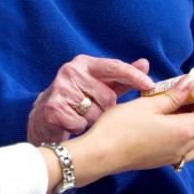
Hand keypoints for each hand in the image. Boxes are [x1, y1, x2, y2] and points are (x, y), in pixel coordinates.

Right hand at [27, 55, 153, 143]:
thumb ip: (121, 77)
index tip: (149, 85)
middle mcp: (71, 71)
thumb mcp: (98, 85)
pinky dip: (79, 129)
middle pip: (107, 97)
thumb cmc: (77, 100)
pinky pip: (80, 124)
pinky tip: (71, 124)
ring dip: (93, 122)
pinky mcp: (53, 107)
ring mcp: (60, 88)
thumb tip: (145, 64)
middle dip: (105, 110)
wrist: (44, 117)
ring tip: (81, 117)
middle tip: (93, 112)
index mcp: (84, 64)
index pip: (114, 67)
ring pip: (95, 114)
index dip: (133, 75)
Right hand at [39, 76, 193, 189]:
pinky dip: (184, 136)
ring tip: (180, 107)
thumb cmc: (121, 126)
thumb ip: (173, 95)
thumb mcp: (148, 104)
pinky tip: (168, 125)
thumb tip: (191, 83)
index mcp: (183, 131)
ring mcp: (172, 157)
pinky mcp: (161, 161)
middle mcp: (183, 147)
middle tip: (192, 92)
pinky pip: (184, 149)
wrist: (101, 154)